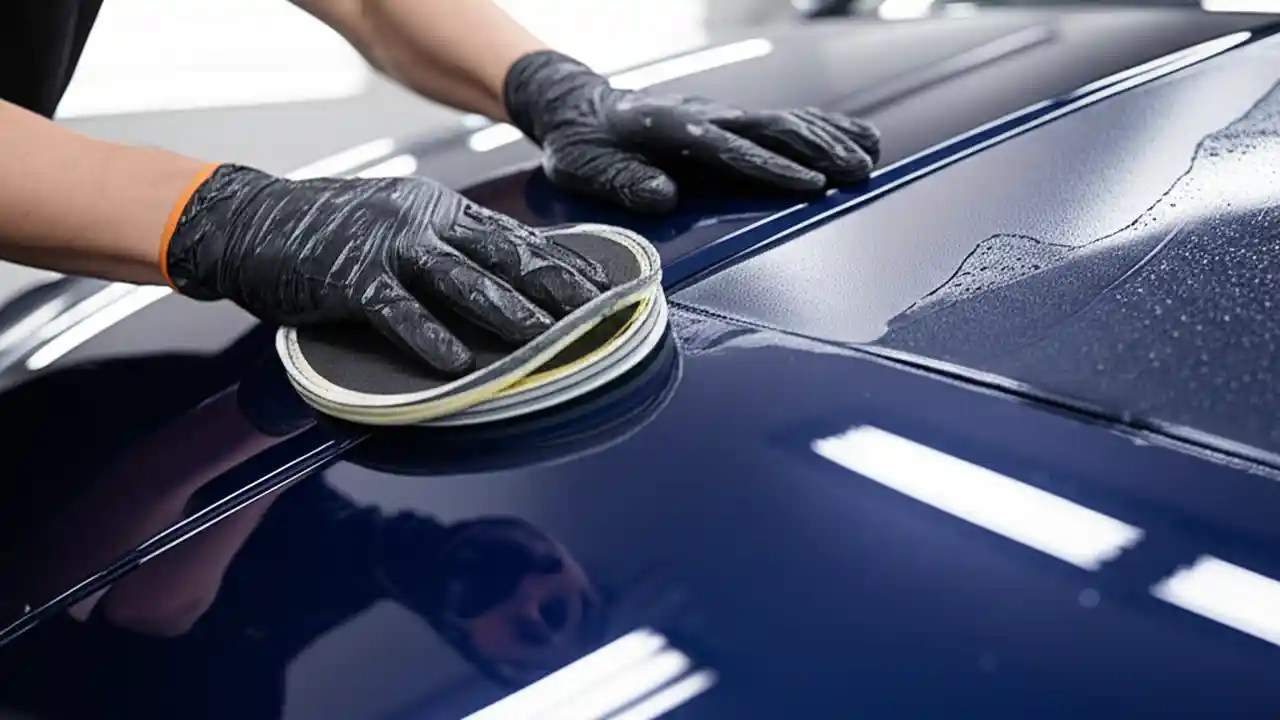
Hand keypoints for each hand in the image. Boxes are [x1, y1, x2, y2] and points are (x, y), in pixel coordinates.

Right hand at [164, 165, 608, 374]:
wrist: (250, 220)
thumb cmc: (330, 231)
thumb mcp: (398, 224)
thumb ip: (447, 248)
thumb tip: (503, 278)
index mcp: (438, 211)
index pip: (513, 237)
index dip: (561, 262)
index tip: (604, 285)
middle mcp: (421, 222)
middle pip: (500, 255)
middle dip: (553, 284)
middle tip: (597, 310)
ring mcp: (385, 247)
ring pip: (457, 279)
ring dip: (503, 308)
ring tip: (543, 335)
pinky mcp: (349, 277)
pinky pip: (396, 310)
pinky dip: (426, 337)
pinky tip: (455, 364)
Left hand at [503, 51, 880, 213]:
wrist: (579, 107)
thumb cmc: (581, 145)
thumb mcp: (585, 167)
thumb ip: (624, 181)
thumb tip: (663, 197)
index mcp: (668, 129)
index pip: (728, 151)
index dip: (770, 168)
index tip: (809, 184)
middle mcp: (704, 116)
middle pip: (769, 129)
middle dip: (816, 150)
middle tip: (857, 172)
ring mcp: (720, 115)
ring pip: (783, 121)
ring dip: (828, 138)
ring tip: (870, 158)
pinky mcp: (731, 121)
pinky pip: (783, 123)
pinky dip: (824, 128)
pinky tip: (858, 139)